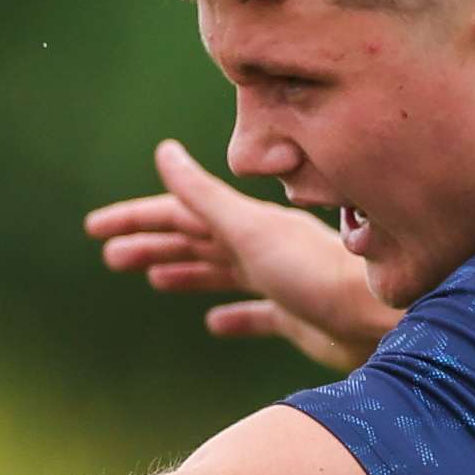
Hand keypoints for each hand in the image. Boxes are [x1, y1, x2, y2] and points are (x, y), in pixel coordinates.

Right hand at [87, 137, 396, 373]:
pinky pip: (256, 314)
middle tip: (110, 255)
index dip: (137, 218)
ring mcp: (281, 281)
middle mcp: (263, 247)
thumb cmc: (315, 272)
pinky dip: (231, 315)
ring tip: (151, 278)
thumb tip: (161, 151)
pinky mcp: (297, 318)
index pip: (180, 214)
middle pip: (196, 240)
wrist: (379, 319)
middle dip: (152, 244)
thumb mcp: (249, 229)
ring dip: (183, 271)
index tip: (96, 229)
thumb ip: (203, 195)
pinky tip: (214, 323)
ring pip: (220, 272)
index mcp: (247, 223)